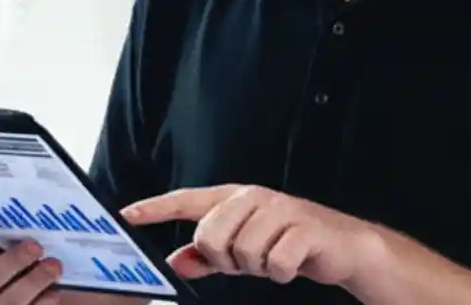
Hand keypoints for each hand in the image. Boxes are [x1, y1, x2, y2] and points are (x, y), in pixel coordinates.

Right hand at [0, 213, 64, 304]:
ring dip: (32, 282)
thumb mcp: (1, 251)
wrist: (19, 288)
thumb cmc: (14, 266)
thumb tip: (25, 213)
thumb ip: (5, 236)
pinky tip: (54, 291)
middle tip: (35, 245)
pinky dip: (41, 303)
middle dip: (11, 262)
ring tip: (53, 265)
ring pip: (7, 303)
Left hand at [121, 185, 385, 286]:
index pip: (185, 200)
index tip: (126, 215)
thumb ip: (206, 257)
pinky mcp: (304, 227)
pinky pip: (274, 263)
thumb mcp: (242, 251)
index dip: (155, 208)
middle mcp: (252, 198)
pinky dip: (280, 273)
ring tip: (273, 259)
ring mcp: (279, 210)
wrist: (344, 247)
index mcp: (233, 198)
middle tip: (246, 260)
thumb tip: (174, 264)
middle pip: (210, 235)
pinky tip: (292, 263)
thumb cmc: (287, 244)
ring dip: (257, 268)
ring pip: (243, 253)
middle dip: (225, 259)